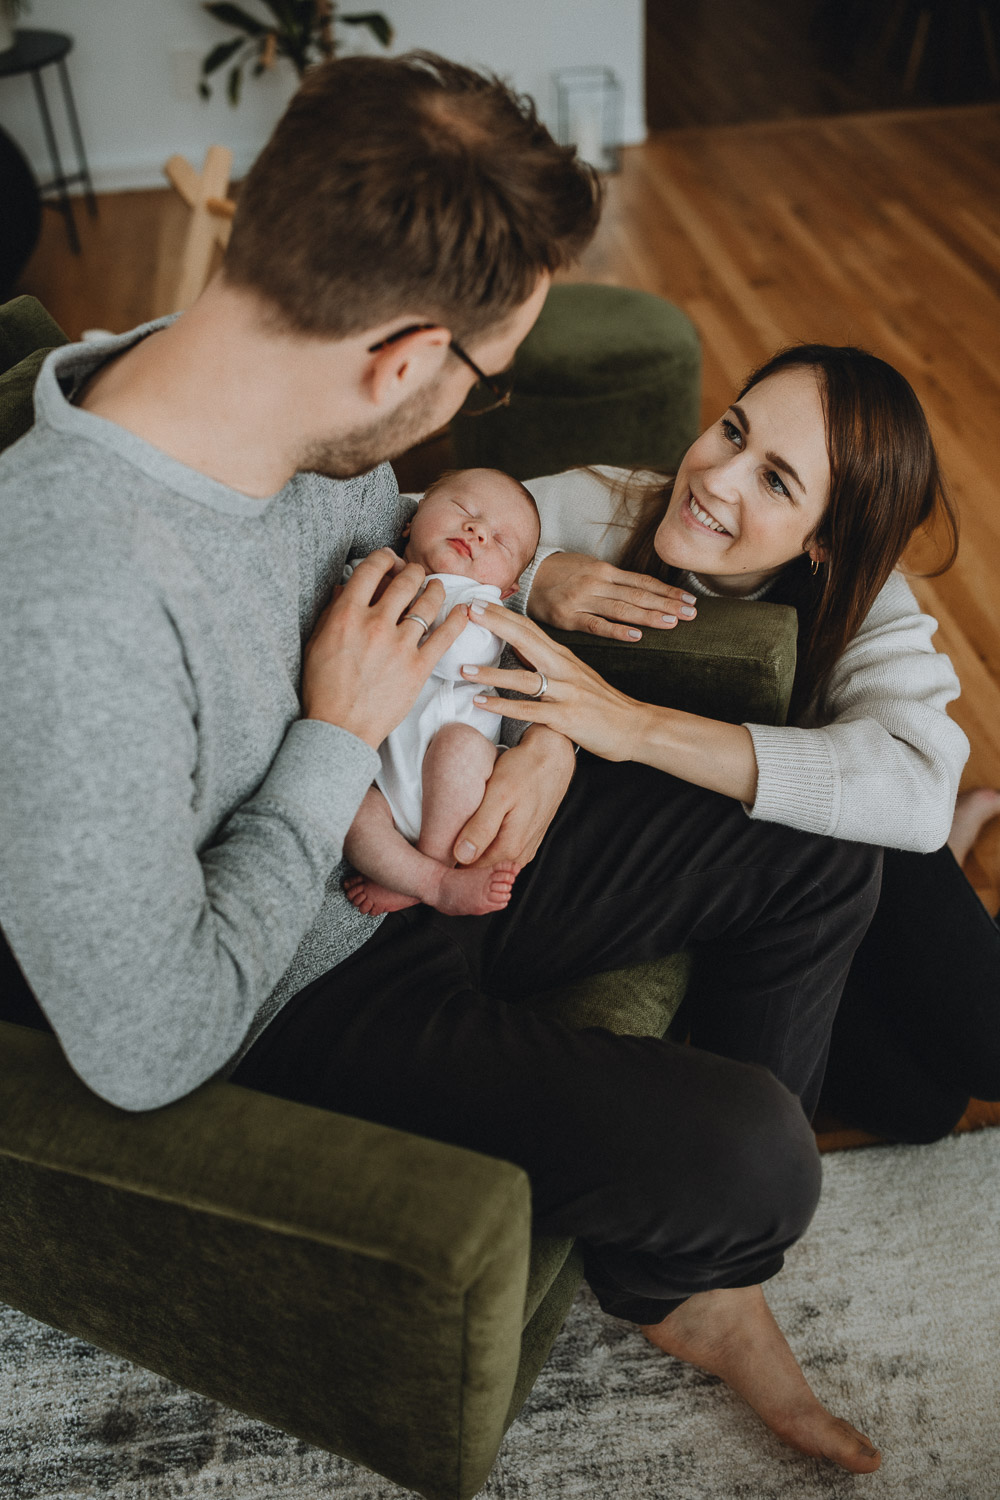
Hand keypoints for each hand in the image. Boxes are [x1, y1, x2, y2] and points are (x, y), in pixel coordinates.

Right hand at [302, 549, 468, 747]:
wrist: (340, 727)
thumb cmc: (323, 686)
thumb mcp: (317, 642)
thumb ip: (333, 611)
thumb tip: (344, 586)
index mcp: (347, 614)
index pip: (372, 569)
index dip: (384, 558)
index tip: (389, 560)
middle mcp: (376, 624)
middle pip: (405, 581)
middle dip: (413, 571)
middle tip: (416, 574)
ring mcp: (400, 645)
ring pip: (428, 603)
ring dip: (436, 589)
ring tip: (437, 588)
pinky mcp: (418, 666)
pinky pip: (445, 635)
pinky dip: (458, 619)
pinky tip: (464, 610)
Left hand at [453, 725, 575, 867]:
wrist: (552, 758)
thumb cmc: (523, 770)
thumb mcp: (498, 795)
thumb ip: (481, 828)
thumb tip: (462, 856)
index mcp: (510, 847)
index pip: (471, 871)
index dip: (451, 861)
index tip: (437, 847)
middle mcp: (520, 854)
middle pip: (482, 868)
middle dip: (462, 856)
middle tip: (444, 834)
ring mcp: (526, 848)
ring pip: (492, 859)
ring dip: (476, 848)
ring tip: (461, 828)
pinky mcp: (528, 839)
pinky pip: (502, 849)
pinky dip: (489, 841)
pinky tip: (479, 825)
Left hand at [459, 603, 647, 762]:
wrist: (637, 727)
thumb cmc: (603, 705)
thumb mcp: (574, 677)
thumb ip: (547, 664)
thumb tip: (518, 652)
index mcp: (563, 658)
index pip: (529, 629)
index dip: (503, 615)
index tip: (478, 603)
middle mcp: (563, 669)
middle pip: (525, 640)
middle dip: (495, 625)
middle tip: (466, 613)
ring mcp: (565, 692)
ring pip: (523, 678)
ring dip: (492, 672)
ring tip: (463, 669)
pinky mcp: (566, 717)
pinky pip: (529, 710)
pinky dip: (503, 706)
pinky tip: (481, 702)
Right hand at [528, 551, 696, 640]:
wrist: (525, 576)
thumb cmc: (560, 573)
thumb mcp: (589, 568)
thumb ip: (614, 580)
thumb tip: (643, 590)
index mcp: (605, 571)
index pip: (643, 582)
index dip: (668, 592)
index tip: (690, 601)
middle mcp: (597, 583)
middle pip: (638, 595)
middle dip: (667, 604)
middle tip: (691, 614)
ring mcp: (582, 600)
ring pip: (622, 608)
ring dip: (649, 615)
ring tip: (673, 622)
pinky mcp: (567, 617)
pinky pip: (596, 625)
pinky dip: (616, 630)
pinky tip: (636, 635)